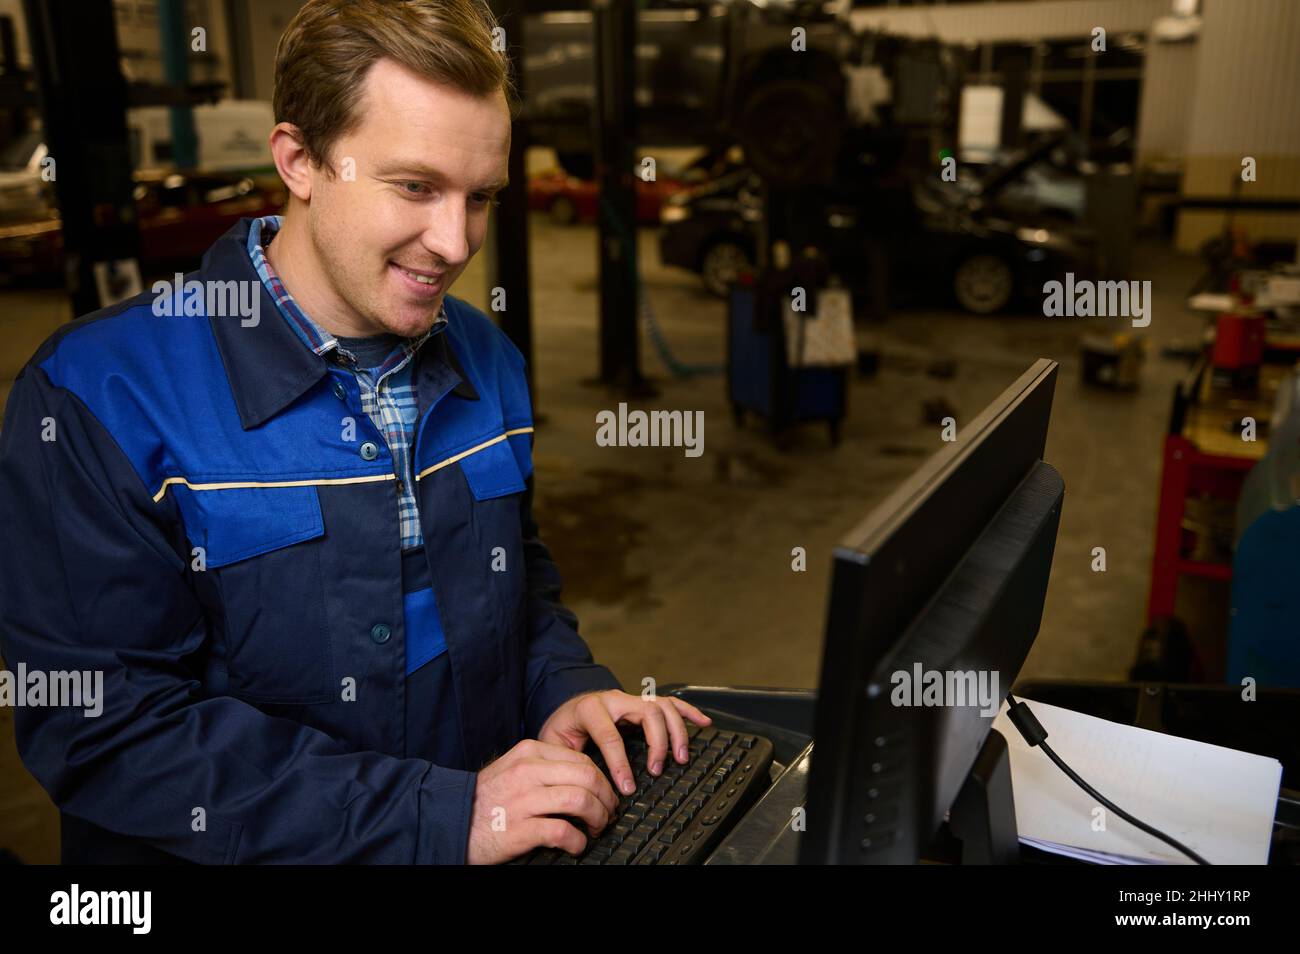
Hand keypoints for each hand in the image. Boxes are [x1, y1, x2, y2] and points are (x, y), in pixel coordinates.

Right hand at [467, 738, 618, 863]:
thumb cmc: (483, 799)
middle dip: (606, 797)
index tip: (605, 793)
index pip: (581, 759)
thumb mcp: (511, 768)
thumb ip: (542, 766)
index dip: (601, 779)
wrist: (448, 820)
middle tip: (608, 812)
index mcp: (528, 753)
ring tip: (596, 829)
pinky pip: (564, 832)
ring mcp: (524, 800)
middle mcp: (528, 772)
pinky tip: (576, 846)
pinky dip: (577, 841)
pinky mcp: (521, 829)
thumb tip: (581, 776)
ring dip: (597, 818)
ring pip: (581, 800)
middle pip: (587, 776)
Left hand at [538, 689, 711, 796]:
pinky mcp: (642, 703)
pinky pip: (670, 703)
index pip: (611, 735)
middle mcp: (614, 699)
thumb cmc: (561, 729)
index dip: (620, 764)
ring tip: (681, 757)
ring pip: (662, 706)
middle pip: (647, 713)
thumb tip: (587, 786)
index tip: (627, 788)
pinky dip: (689, 713)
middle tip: (657, 771)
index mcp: (590, 709)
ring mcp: (630, 699)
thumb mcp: (554, 744)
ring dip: (677, 732)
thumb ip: (568, 761)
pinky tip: (703, 723)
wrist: (564, 708)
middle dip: (657, 743)